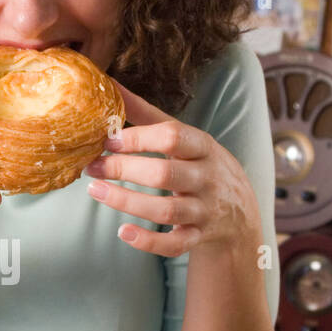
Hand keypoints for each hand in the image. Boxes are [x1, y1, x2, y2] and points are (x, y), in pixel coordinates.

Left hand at [82, 85, 259, 257]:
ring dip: (126, 202)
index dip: (138, 137)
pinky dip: (148, 242)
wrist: (240, 213)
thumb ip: (148, 115)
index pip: (173, 136)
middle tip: (91, 166)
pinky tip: (122, 232)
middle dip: (125, 169)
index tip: (107, 139)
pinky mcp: (198, 237)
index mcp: (203, 147)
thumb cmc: (201, 165)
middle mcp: (207, 178)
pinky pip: (174, 244)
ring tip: (94, 190)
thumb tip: (110, 85)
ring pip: (166, 211)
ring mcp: (204, 210)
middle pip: (165, 174)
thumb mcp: (185, 137)